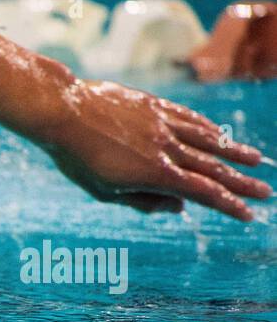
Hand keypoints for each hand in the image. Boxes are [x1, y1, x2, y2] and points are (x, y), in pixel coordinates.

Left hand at [40, 79, 270, 220]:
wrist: (63, 112)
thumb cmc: (77, 159)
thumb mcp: (104, 191)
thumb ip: (144, 201)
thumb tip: (180, 208)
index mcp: (155, 174)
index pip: (202, 192)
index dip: (227, 205)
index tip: (248, 215)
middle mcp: (167, 148)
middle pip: (212, 167)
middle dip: (241, 182)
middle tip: (265, 193)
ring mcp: (163, 124)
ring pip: (208, 139)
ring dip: (234, 151)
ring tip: (256, 160)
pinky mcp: (155, 106)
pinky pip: (190, 119)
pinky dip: (209, 129)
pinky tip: (220, 134)